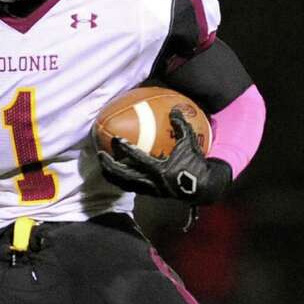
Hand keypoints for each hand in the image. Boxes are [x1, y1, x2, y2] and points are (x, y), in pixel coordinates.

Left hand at [97, 107, 230, 202]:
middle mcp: (152, 182)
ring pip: (124, 184)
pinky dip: (120, 180)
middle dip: (110, 166)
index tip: (117, 139)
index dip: (127, 149)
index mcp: (161, 170)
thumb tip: (174, 110)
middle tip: (100, 154)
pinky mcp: (149, 194)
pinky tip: (115, 172)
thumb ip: (181, 126)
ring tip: (102, 165)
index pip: (139, 159)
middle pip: (124, 175)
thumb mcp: (190, 143)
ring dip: (111, 175)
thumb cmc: (196, 163)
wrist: (203, 186)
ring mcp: (149, 190)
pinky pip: (130, 187)